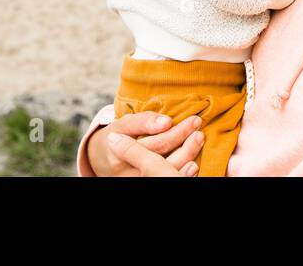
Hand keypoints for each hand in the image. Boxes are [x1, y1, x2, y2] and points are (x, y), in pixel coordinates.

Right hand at [87, 111, 204, 176]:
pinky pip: (167, 179)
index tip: (182, 120)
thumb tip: (166, 122)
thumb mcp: (122, 125)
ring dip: (187, 154)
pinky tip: (193, 163)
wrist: (104, 161)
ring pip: (166, 171)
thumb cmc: (117, 137)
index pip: (152, 144)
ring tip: (198, 137)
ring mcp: (139, 179)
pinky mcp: (148, 182)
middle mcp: (128, 171)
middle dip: (181, 137)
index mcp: (119, 153)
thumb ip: (142, 122)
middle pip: (161, 156)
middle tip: (196, 122)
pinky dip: (183, 173)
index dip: (170, 133)